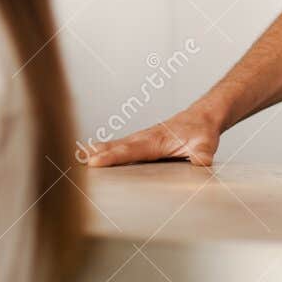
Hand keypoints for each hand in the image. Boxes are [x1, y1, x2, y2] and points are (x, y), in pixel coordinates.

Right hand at [82, 104, 222, 168]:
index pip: (130, 151)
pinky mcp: (141, 143)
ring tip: (74, 159)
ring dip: (95, 152)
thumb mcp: (206, 144)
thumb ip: (203, 154)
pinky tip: (87, 155)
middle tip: (75, 163)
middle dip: (96, 155)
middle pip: (116, 148)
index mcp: (156, 141)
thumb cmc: (203, 131)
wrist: (203, 117)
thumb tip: (201, 162)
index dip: (112, 157)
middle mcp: (144, 138)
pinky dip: (102, 150)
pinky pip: (118, 146)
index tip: (94, 162)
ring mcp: (141, 139)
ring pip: (114, 145)